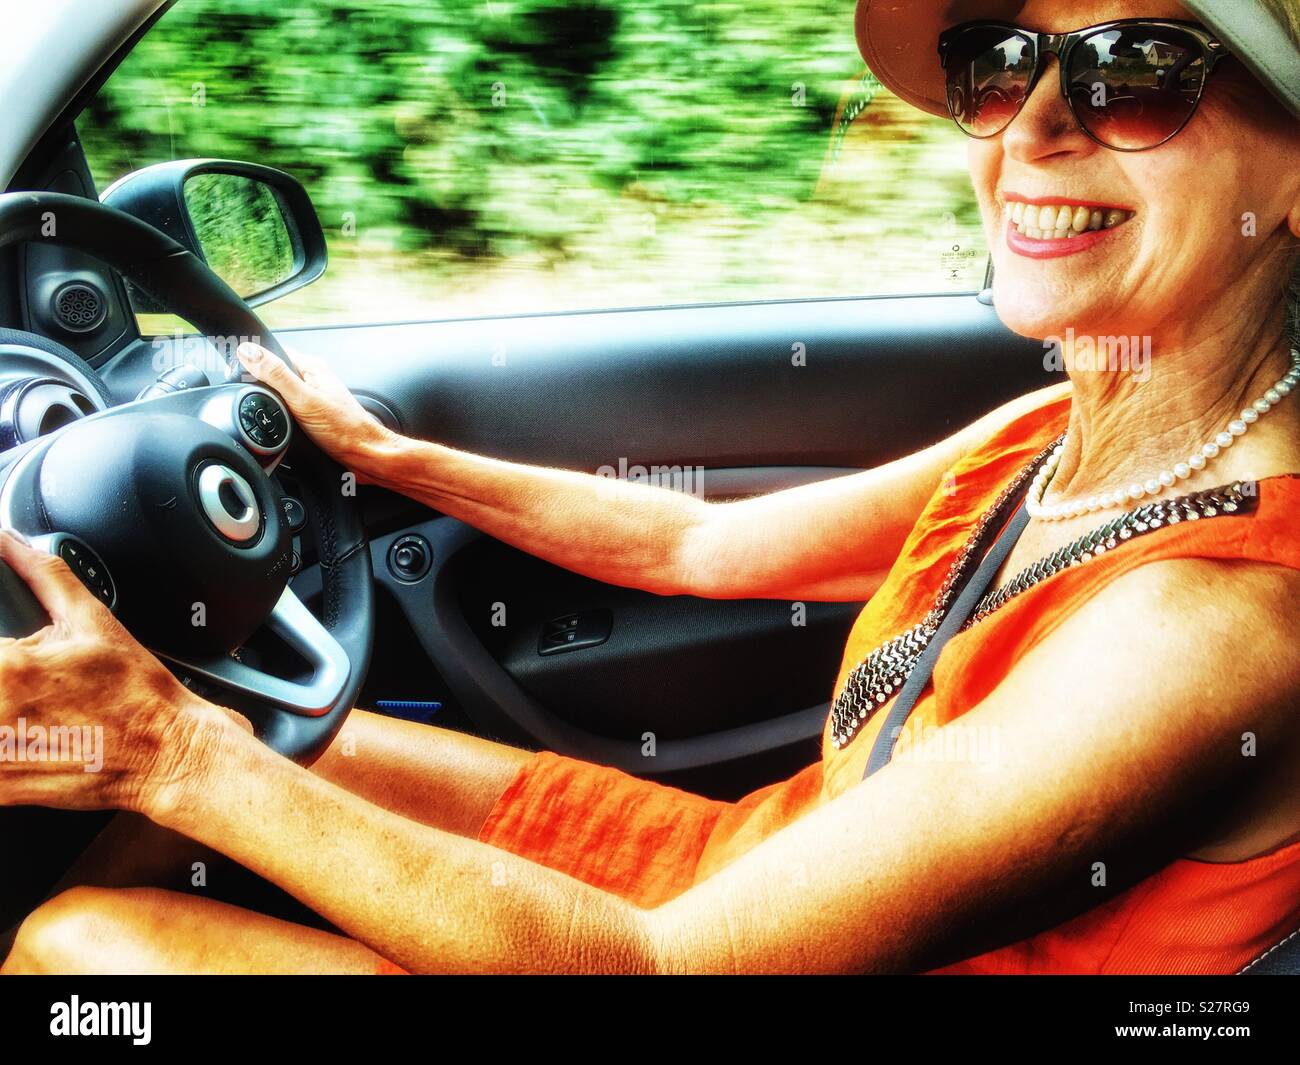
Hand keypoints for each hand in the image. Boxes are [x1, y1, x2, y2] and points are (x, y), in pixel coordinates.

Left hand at [0, 531, 238, 815]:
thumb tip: (10, 540)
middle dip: (0, 682)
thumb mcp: (93, 620)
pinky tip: (27, 738)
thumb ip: (42, 574)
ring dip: (0, 713)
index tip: (11, 657)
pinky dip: (2, 747)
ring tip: (31, 710)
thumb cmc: (137, 692)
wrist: (167, 754)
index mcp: (6, 667)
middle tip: (32, 684)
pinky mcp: (0, 792)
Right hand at [236, 342, 396, 481]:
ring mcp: (314, 398)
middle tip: (250, 397)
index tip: (238, 370)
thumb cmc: (344, 429)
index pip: (274, 351)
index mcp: (312, 367)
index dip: (254, 358)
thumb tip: (249, 351)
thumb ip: (276, 374)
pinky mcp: (313, 416)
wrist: (366, 455)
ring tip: (265, 412)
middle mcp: (313, 380)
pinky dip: (279, 416)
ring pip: (280, 393)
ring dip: (270, 402)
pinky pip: (288, 409)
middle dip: (259, 383)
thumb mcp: (303, 399)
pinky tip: (277, 424)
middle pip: (275, 373)